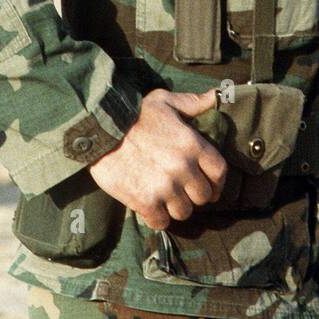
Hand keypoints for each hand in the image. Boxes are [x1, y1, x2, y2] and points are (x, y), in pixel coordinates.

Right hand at [89, 87, 225, 230]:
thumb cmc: (134, 112)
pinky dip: (157, 219)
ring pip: (184, 212)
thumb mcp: (165, 100)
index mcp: (192, 144)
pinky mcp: (144, 201)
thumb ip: (193, 102)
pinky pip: (161, 222)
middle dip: (195, 196)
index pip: (219, 172)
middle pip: (203, 196)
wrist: (100, 128)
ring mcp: (165, 187)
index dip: (217, 182)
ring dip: (176, 208)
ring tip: (166, 200)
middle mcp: (183, 168)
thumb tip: (216, 96)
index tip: (211, 187)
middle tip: (185, 193)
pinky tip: (152, 209)